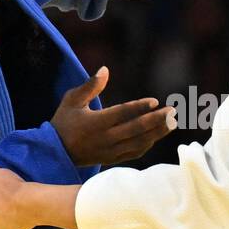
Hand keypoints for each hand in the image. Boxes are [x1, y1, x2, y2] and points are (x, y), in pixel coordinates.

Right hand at [51, 66, 176, 166]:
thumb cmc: (64, 121)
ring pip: (138, 143)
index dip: (139, 108)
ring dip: (157, 133)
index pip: (122, 114)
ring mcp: (110, 151)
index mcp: (95, 123)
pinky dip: (147, 144)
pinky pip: (134, 152)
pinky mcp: (112, 159)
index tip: (155, 101)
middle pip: (135, 129)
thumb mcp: (71, 100)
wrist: (56, 152)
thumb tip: (105, 69)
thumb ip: (89, 86)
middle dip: (156, 120)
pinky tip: (157, 134)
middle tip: (172, 111)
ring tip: (172, 123)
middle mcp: (104, 138)